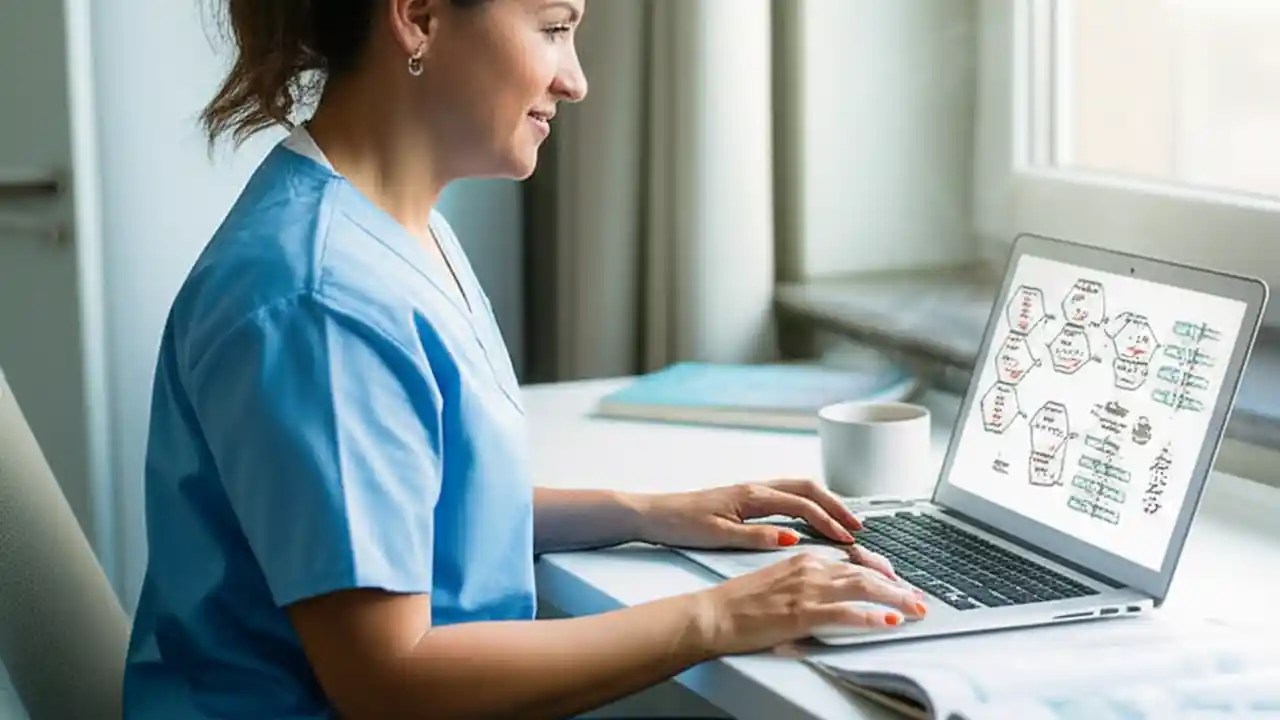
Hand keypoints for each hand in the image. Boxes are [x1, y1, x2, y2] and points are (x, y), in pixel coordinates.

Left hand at [638, 479, 862, 549]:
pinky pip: (786, 495)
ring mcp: (751, 490)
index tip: (848, 539)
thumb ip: (755, 538)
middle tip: (858, 526)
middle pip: (808, 488)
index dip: (827, 522)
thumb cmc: (681, 523)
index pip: (801, 505)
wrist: (653, 513)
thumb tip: (791, 541)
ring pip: (799, 488)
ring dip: (824, 502)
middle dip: (836, 506)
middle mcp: (755, 488)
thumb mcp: (717, 536)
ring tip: (844, 521)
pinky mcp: (746, 498)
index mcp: (751, 496)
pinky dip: (807, 504)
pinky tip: (813, 518)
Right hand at [691, 551, 928, 655]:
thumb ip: (808, 579)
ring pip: (863, 588)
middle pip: (866, 572)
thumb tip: (833, 588)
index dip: (883, 572)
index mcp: (805, 559)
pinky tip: (887, 621)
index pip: (855, 561)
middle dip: (898, 586)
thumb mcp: (779, 580)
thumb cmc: (740, 602)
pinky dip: (870, 617)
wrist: (714, 614)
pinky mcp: (801, 614)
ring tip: (916, 609)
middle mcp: (810, 569)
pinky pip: (845, 613)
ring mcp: (807, 591)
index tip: (900, 584)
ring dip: (895, 598)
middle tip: (919, 600)